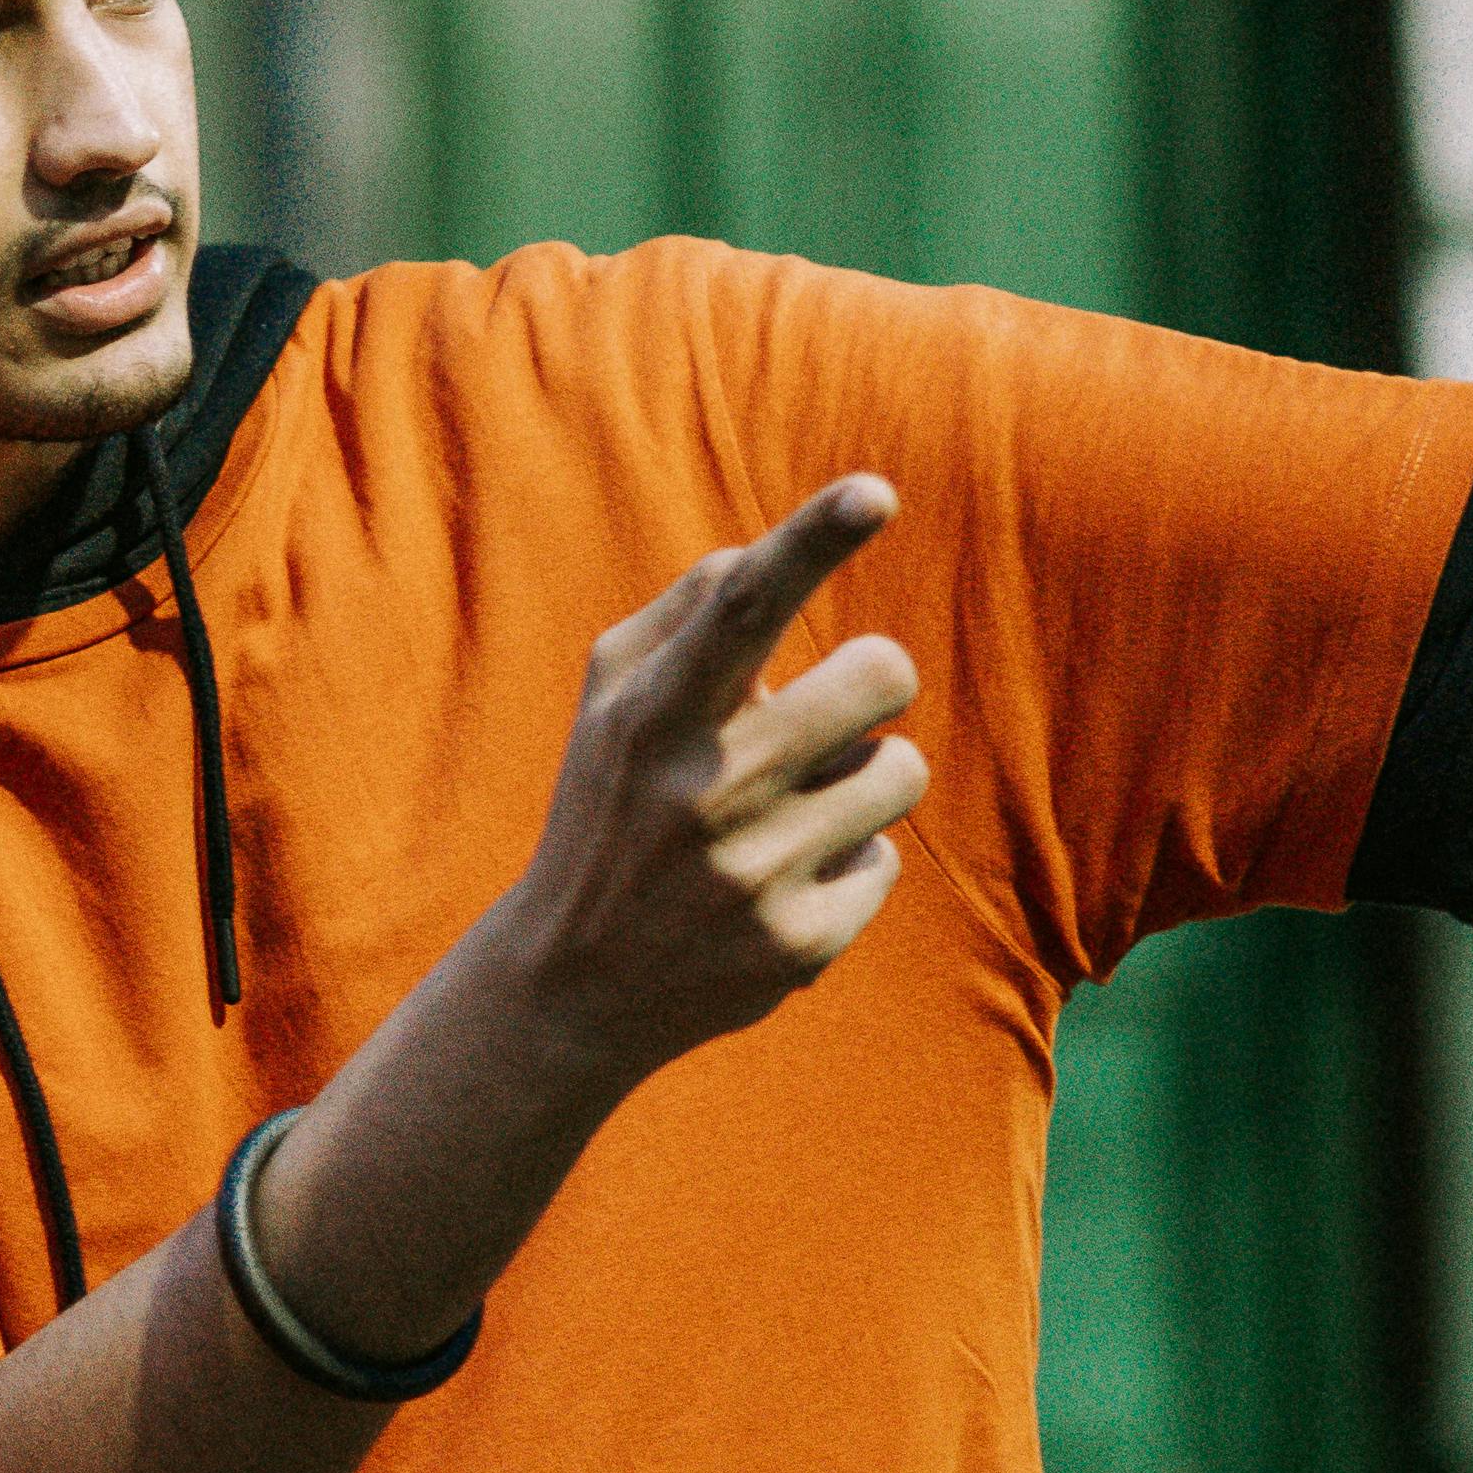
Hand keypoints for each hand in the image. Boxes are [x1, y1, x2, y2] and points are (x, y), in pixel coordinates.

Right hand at [499, 476, 925, 1102]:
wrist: (574, 981)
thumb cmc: (609, 802)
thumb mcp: (611, 701)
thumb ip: (686, 614)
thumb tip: (770, 559)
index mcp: (654, 711)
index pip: (743, 604)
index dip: (813, 539)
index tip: (875, 491)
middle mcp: (705, 786)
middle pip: (877, 676)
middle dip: (874, 679)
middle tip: (833, 708)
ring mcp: (757, 870)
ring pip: (899, 770)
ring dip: (863, 775)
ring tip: (792, 807)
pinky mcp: (801, 943)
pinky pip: (882, 860)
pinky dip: (842, 862)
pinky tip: (777, 885)